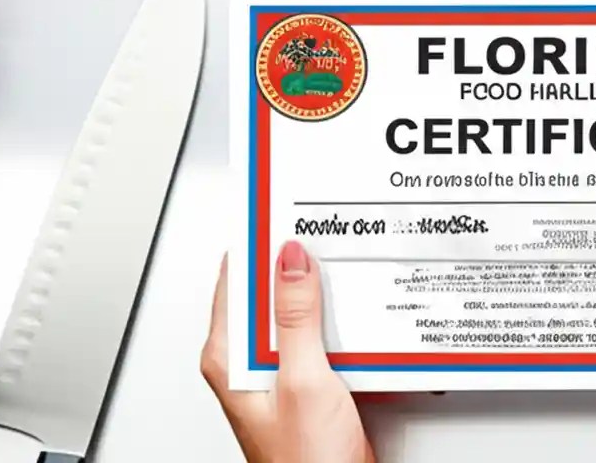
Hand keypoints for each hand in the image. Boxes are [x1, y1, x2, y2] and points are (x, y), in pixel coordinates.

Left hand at [201, 241, 375, 462]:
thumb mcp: (303, 379)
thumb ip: (297, 317)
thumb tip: (290, 258)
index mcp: (230, 359)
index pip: (236, 281)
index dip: (258, 244)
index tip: (281, 213)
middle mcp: (252, 363)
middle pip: (271, 293)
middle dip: (300, 266)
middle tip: (325, 237)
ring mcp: (284, 371)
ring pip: (303, 313)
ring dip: (329, 298)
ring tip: (350, 277)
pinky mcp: (314, 381)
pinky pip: (327, 337)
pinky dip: (346, 324)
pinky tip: (364, 319)